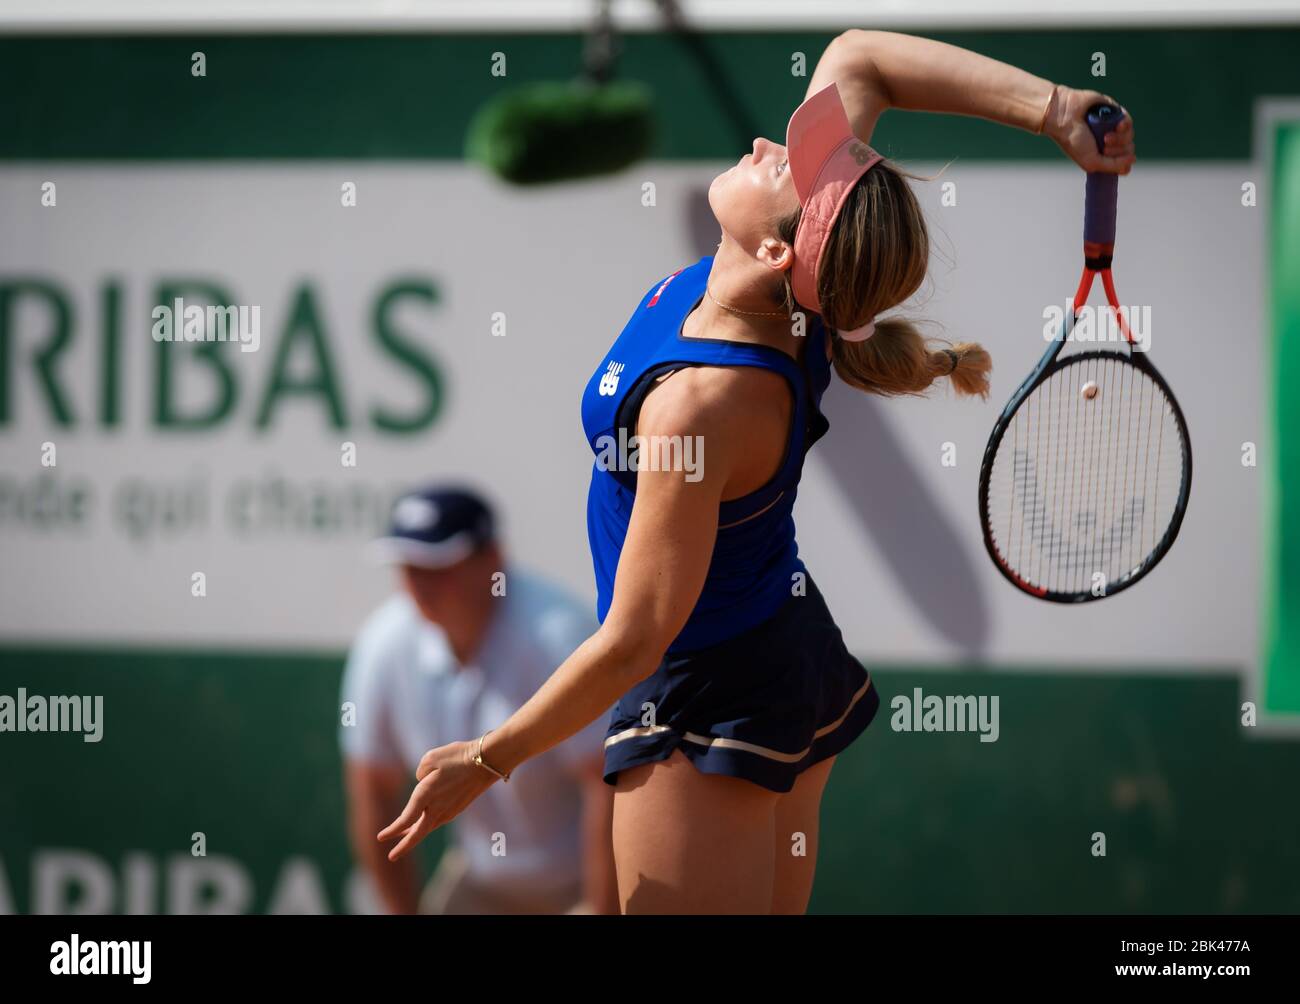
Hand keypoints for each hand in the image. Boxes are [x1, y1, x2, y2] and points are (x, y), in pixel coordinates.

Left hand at [377, 740, 497, 861]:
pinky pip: (438, 819)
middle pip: (417, 834)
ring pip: (428, 827)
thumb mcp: (430, 759)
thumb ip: (420, 773)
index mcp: (426, 795)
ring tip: (403, 836)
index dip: (392, 830)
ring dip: (414, 832)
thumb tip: (423, 783)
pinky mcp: (458, 808)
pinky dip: (428, 822)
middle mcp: (437, 808)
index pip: (405, 819)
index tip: (381, 837)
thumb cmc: (457, 757)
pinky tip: (425, 819)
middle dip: (403, 846)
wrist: (487, 762)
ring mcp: (449, 810)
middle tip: (391, 857)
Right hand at [1044, 84, 1135, 174]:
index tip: (1111, 160)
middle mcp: (1107, 143)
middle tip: (1104, 147)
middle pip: (1128, 150)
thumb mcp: (1092, 162)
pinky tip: (1118, 126)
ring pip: (1129, 137)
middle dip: (1119, 151)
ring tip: (1106, 137)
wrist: (1066, 117)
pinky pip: (1128, 122)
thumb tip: (1133, 159)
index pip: (1123, 163)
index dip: (1123, 163)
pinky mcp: (1114, 113)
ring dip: (1120, 139)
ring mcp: (1111, 128)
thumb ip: (1113, 166)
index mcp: (1101, 157)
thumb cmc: (1073, 141)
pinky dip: (1125, 126)